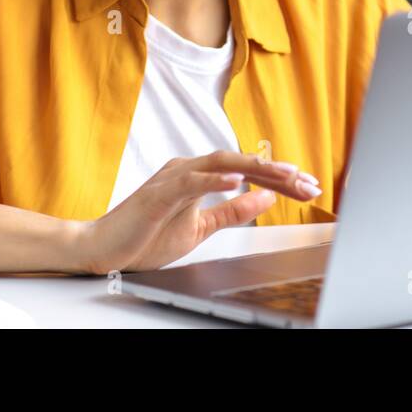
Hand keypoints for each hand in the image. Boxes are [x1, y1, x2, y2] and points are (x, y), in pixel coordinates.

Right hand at [79, 151, 322, 274]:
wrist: (103, 250)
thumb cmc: (145, 236)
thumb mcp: (200, 227)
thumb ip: (231, 212)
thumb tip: (265, 199)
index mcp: (197, 177)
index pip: (246, 172)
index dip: (278, 178)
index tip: (307, 187)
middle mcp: (188, 170)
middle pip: (240, 162)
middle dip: (276, 172)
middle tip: (308, 181)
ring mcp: (173, 178)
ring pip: (220, 164)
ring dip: (255, 169)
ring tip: (284, 174)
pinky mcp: (158, 194)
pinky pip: (190, 182)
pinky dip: (215, 179)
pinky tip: (238, 180)